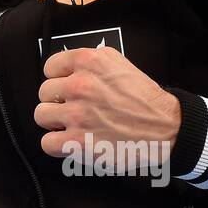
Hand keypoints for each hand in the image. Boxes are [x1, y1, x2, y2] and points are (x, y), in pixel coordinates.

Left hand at [34, 46, 181, 164]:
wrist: (166, 127)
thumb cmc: (144, 98)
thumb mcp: (118, 63)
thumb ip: (90, 62)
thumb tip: (66, 67)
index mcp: (88, 62)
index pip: (50, 68)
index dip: (58, 79)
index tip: (66, 88)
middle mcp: (80, 85)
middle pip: (44, 92)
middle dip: (58, 101)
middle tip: (74, 108)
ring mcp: (77, 114)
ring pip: (41, 115)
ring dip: (55, 122)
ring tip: (72, 125)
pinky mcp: (77, 141)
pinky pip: (47, 143)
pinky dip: (56, 145)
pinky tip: (70, 142)